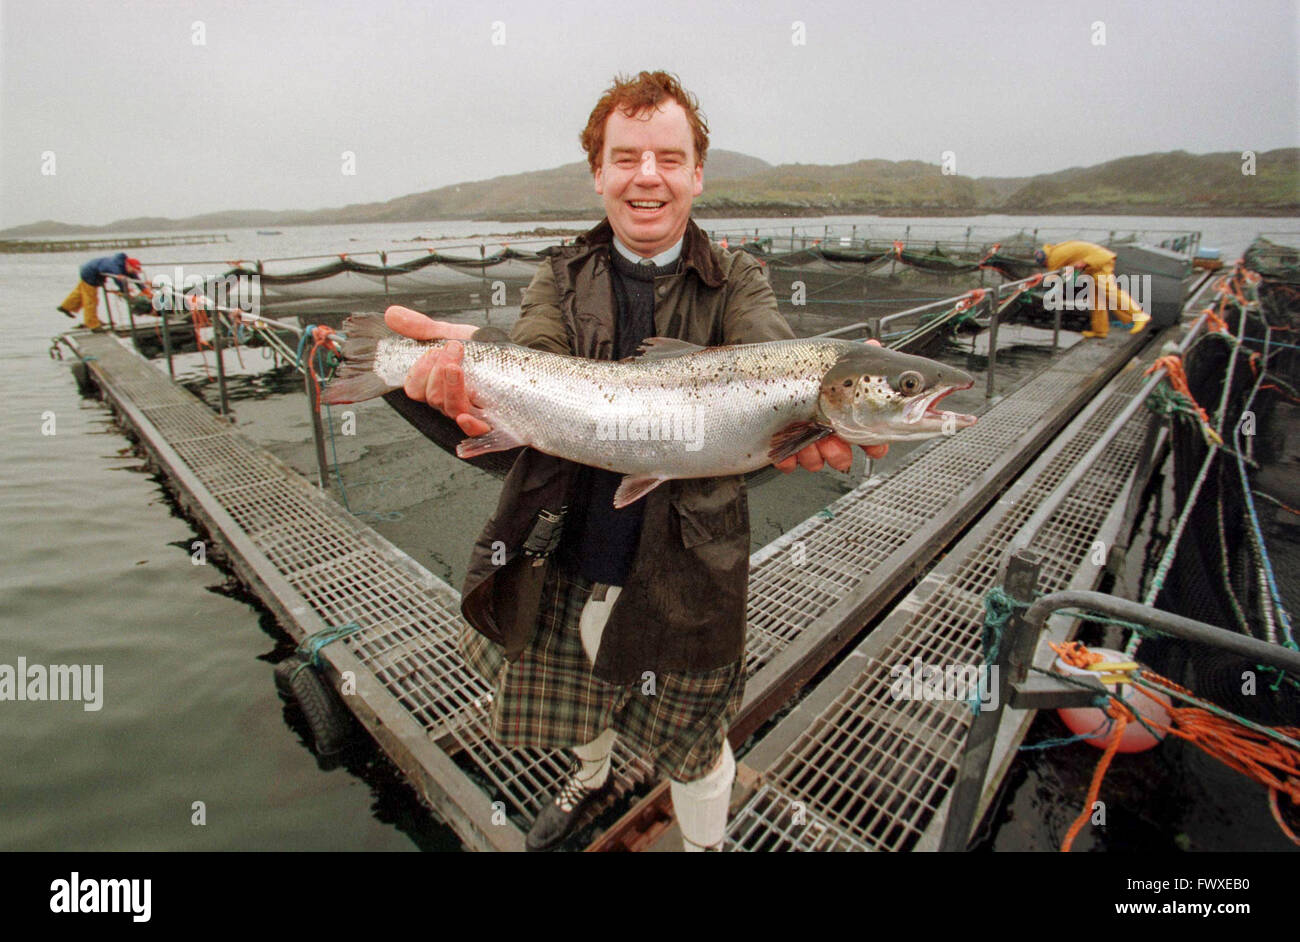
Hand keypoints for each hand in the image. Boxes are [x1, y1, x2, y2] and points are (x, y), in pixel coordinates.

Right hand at [385, 305, 490, 436]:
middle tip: (452, 350)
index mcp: (435, 384)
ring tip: (457, 365)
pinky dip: (468, 425)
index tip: (433, 350)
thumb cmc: (479, 349)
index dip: (419, 372)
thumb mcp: (449, 334)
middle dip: (438, 371)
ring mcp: (470, 411)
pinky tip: (465, 415)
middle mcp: (449, 401)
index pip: (415, 389)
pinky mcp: (492, 419)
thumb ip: (421, 327)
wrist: (514, 356)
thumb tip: (392, 313)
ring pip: (451, 409)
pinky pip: (476, 431)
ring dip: (451, 386)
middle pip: (432, 398)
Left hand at [774, 338, 889, 472]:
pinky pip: (787, 463)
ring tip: (808, 442)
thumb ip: (856, 356)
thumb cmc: (799, 368)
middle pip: (841, 454)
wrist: (760, 370)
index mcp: (842, 413)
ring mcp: (802, 440)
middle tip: (835, 440)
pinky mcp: (779, 448)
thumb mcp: (830, 359)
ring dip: (813, 456)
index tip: (874, 447)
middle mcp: (824, 429)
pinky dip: (787, 459)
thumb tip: (875, 344)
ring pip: (815, 461)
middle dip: (840, 454)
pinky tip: (784, 449)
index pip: (868, 435)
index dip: (874, 444)